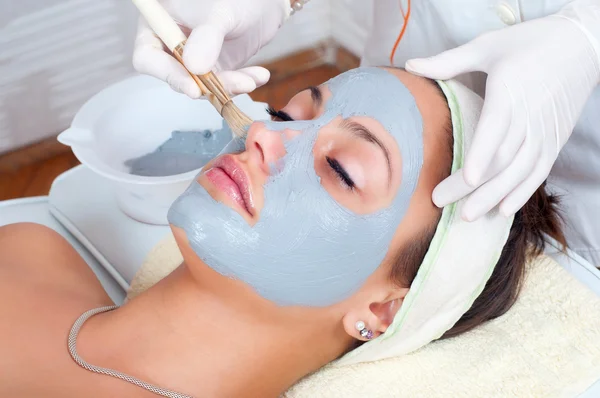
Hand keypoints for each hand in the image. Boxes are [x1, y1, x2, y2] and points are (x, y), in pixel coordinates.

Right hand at [132, 0, 290, 97]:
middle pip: (177, 76)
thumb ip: (207, 37)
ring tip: (253, 79)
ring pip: (203, 85)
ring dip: (229, 87)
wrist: (264, 1)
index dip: (168, 74)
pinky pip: (223, 84)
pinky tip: (260, 75)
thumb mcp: (220, 12)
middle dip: (208, 85)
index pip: (148, 57)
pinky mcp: (215, 68)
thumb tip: (194, 68)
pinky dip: (242, 82)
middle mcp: (172, 44)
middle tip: (236, 83)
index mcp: (160, 23)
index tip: (193, 88)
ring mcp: (194, 58)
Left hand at [406, 3, 599, 220]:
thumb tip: (410, 66)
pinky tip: (503, 210)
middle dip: (472, 185)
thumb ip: (448, 61)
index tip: (466, 178)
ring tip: (468, 215)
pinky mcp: (555, 140)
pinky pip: (539, 172)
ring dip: (495, 195)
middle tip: (440, 201)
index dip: (482, 155)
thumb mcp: (487, 45)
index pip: (496, 129)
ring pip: (520, 171)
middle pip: (502, 158)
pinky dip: (523, 192)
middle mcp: (530, 116)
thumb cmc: (530, 43)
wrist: (583, 44)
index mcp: (510, 91)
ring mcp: (545, 131)